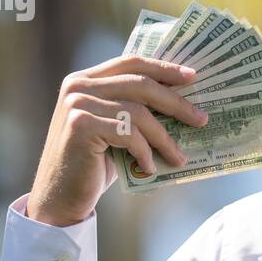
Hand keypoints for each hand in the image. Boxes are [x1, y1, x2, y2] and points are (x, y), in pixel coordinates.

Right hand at [25, 55, 207, 225]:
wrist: (60, 197)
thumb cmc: (92, 164)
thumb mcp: (114, 129)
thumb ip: (133, 108)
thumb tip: (182, 103)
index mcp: (85, 79)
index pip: (132, 63)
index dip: (164, 68)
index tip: (192, 77)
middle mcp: (78, 86)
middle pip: (140, 84)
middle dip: (176, 102)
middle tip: (201, 119)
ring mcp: (77, 104)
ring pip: (138, 112)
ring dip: (164, 138)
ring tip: (178, 157)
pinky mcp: (81, 126)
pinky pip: (129, 134)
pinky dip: (145, 152)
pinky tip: (149, 168)